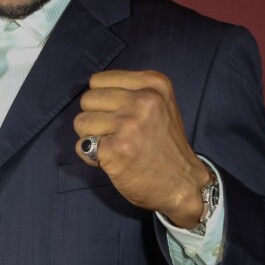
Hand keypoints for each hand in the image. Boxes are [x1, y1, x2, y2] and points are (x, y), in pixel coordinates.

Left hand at [74, 70, 210, 227]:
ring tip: (114, 146)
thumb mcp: (160, 105)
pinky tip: (112, 160)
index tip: (117, 115)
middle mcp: (144, 100)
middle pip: (88, 99)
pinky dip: (91, 156)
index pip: (98, 81)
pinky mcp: (117, 149)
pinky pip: (82, 145)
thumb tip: (91, 95)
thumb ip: (131, 92)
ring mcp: (129, 125)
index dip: (102, 100)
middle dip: (94, 118)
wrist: (183, 183)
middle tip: (114, 134)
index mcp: (154, 84)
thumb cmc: (166, 145)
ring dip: (91, 137)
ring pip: (81, 122)